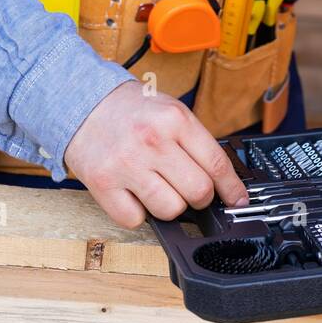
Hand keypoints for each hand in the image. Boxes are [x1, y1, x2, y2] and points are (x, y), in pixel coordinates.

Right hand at [64, 79, 249, 226]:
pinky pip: (136, 220)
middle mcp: (152, 140)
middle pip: (198, 192)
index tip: (237, 200)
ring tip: (160, 188)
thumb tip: (223, 180)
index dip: (231, 188)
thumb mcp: (170, 110)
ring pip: (170, 210)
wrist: (84, 102)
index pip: (216, 163)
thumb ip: (195, 141)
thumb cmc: (132, 110)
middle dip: (201, 198)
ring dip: (171, 206)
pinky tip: (135, 193)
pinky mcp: (104, 184)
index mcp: (175, 119)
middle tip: (192, 191)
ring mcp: (127, 164)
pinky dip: (139, 212)